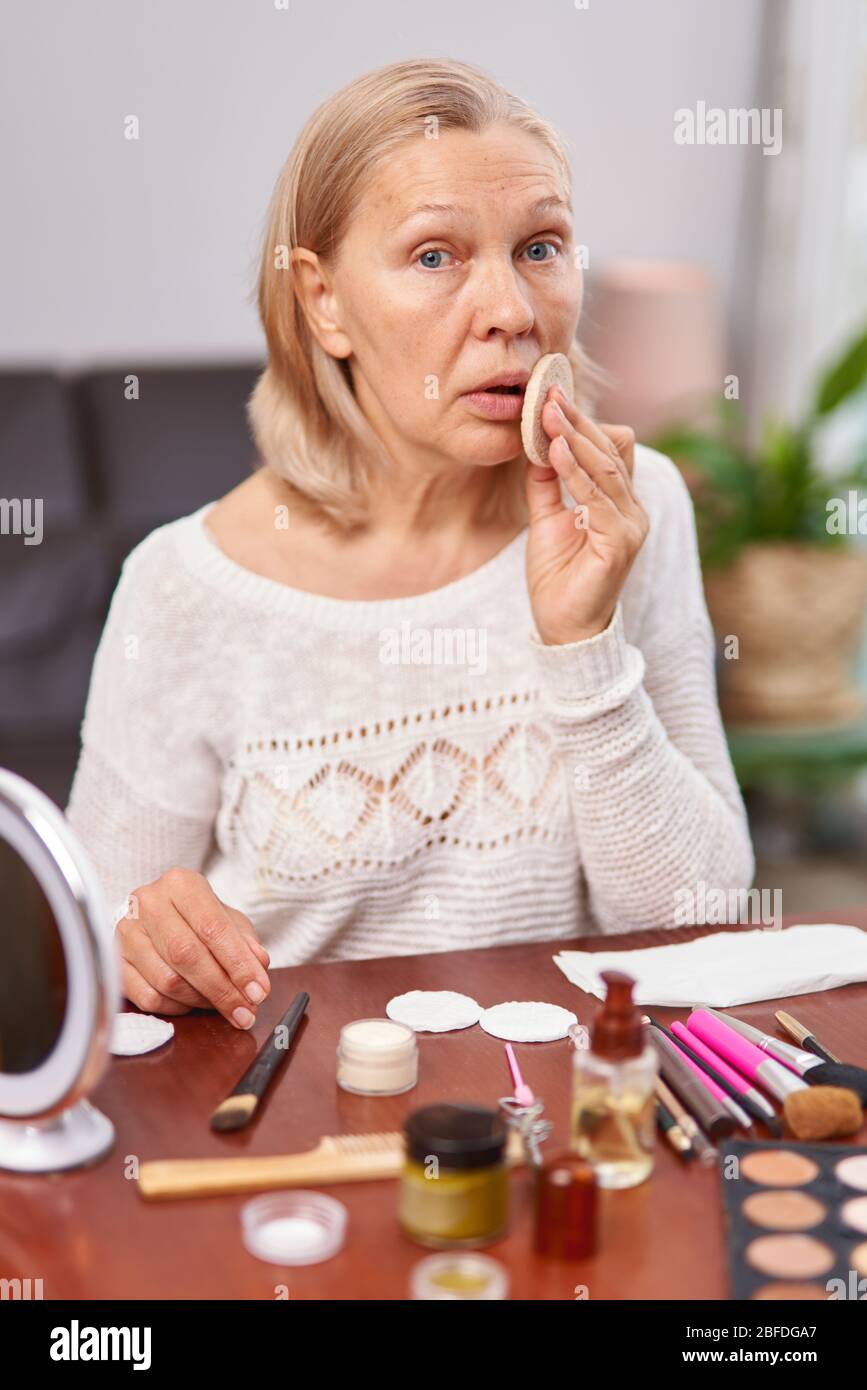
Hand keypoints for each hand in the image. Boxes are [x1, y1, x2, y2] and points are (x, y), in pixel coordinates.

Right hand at [116, 867, 270, 1027]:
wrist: (158, 913)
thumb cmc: (198, 917)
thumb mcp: (228, 920)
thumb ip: (245, 942)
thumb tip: (258, 966)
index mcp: (181, 884)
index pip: (213, 928)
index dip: (239, 964)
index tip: (259, 992)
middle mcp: (148, 902)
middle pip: (188, 955)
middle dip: (222, 989)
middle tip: (246, 1011)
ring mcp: (126, 932)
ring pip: (167, 980)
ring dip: (201, 1000)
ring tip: (222, 1004)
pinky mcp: (113, 961)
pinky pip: (148, 998)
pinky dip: (176, 1007)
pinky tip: (192, 1002)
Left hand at [524, 386, 648, 645]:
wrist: (563, 628)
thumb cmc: (558, 577)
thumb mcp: (546, 520)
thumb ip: (547, 483)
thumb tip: (538, 443)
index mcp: (620, 502)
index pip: (611, 447)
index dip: (583, 421)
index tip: (551, 396)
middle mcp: (634, 509)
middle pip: (612, 450)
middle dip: (577, 421)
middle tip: (548, 395)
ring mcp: (632, 525)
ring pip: (607, 468)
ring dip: (575, 438)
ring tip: (548, 415)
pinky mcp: (621, 543)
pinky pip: (599, 498)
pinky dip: (576, 472)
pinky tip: (554, 453)